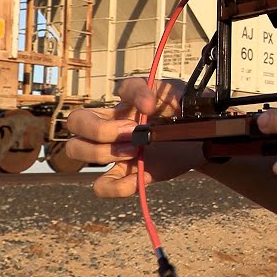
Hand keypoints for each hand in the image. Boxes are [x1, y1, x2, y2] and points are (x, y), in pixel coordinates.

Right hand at [65, 78, 205, 197]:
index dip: (133, 97)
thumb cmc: (185, 118)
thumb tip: (146, 107)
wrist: (201, 145)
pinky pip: (102, 186)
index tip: (150, 108)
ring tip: (134, 151)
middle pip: (76, 121)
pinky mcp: (126, 176)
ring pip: (76, 149)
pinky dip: (115, 187)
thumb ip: (165, 93)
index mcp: (127, 105)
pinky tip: (137, 179)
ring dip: (101, 152)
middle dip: (99, 130)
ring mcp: (116, 152)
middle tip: (132, 133)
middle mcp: (113, 127)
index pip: (121, 89)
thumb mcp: (181, 97)